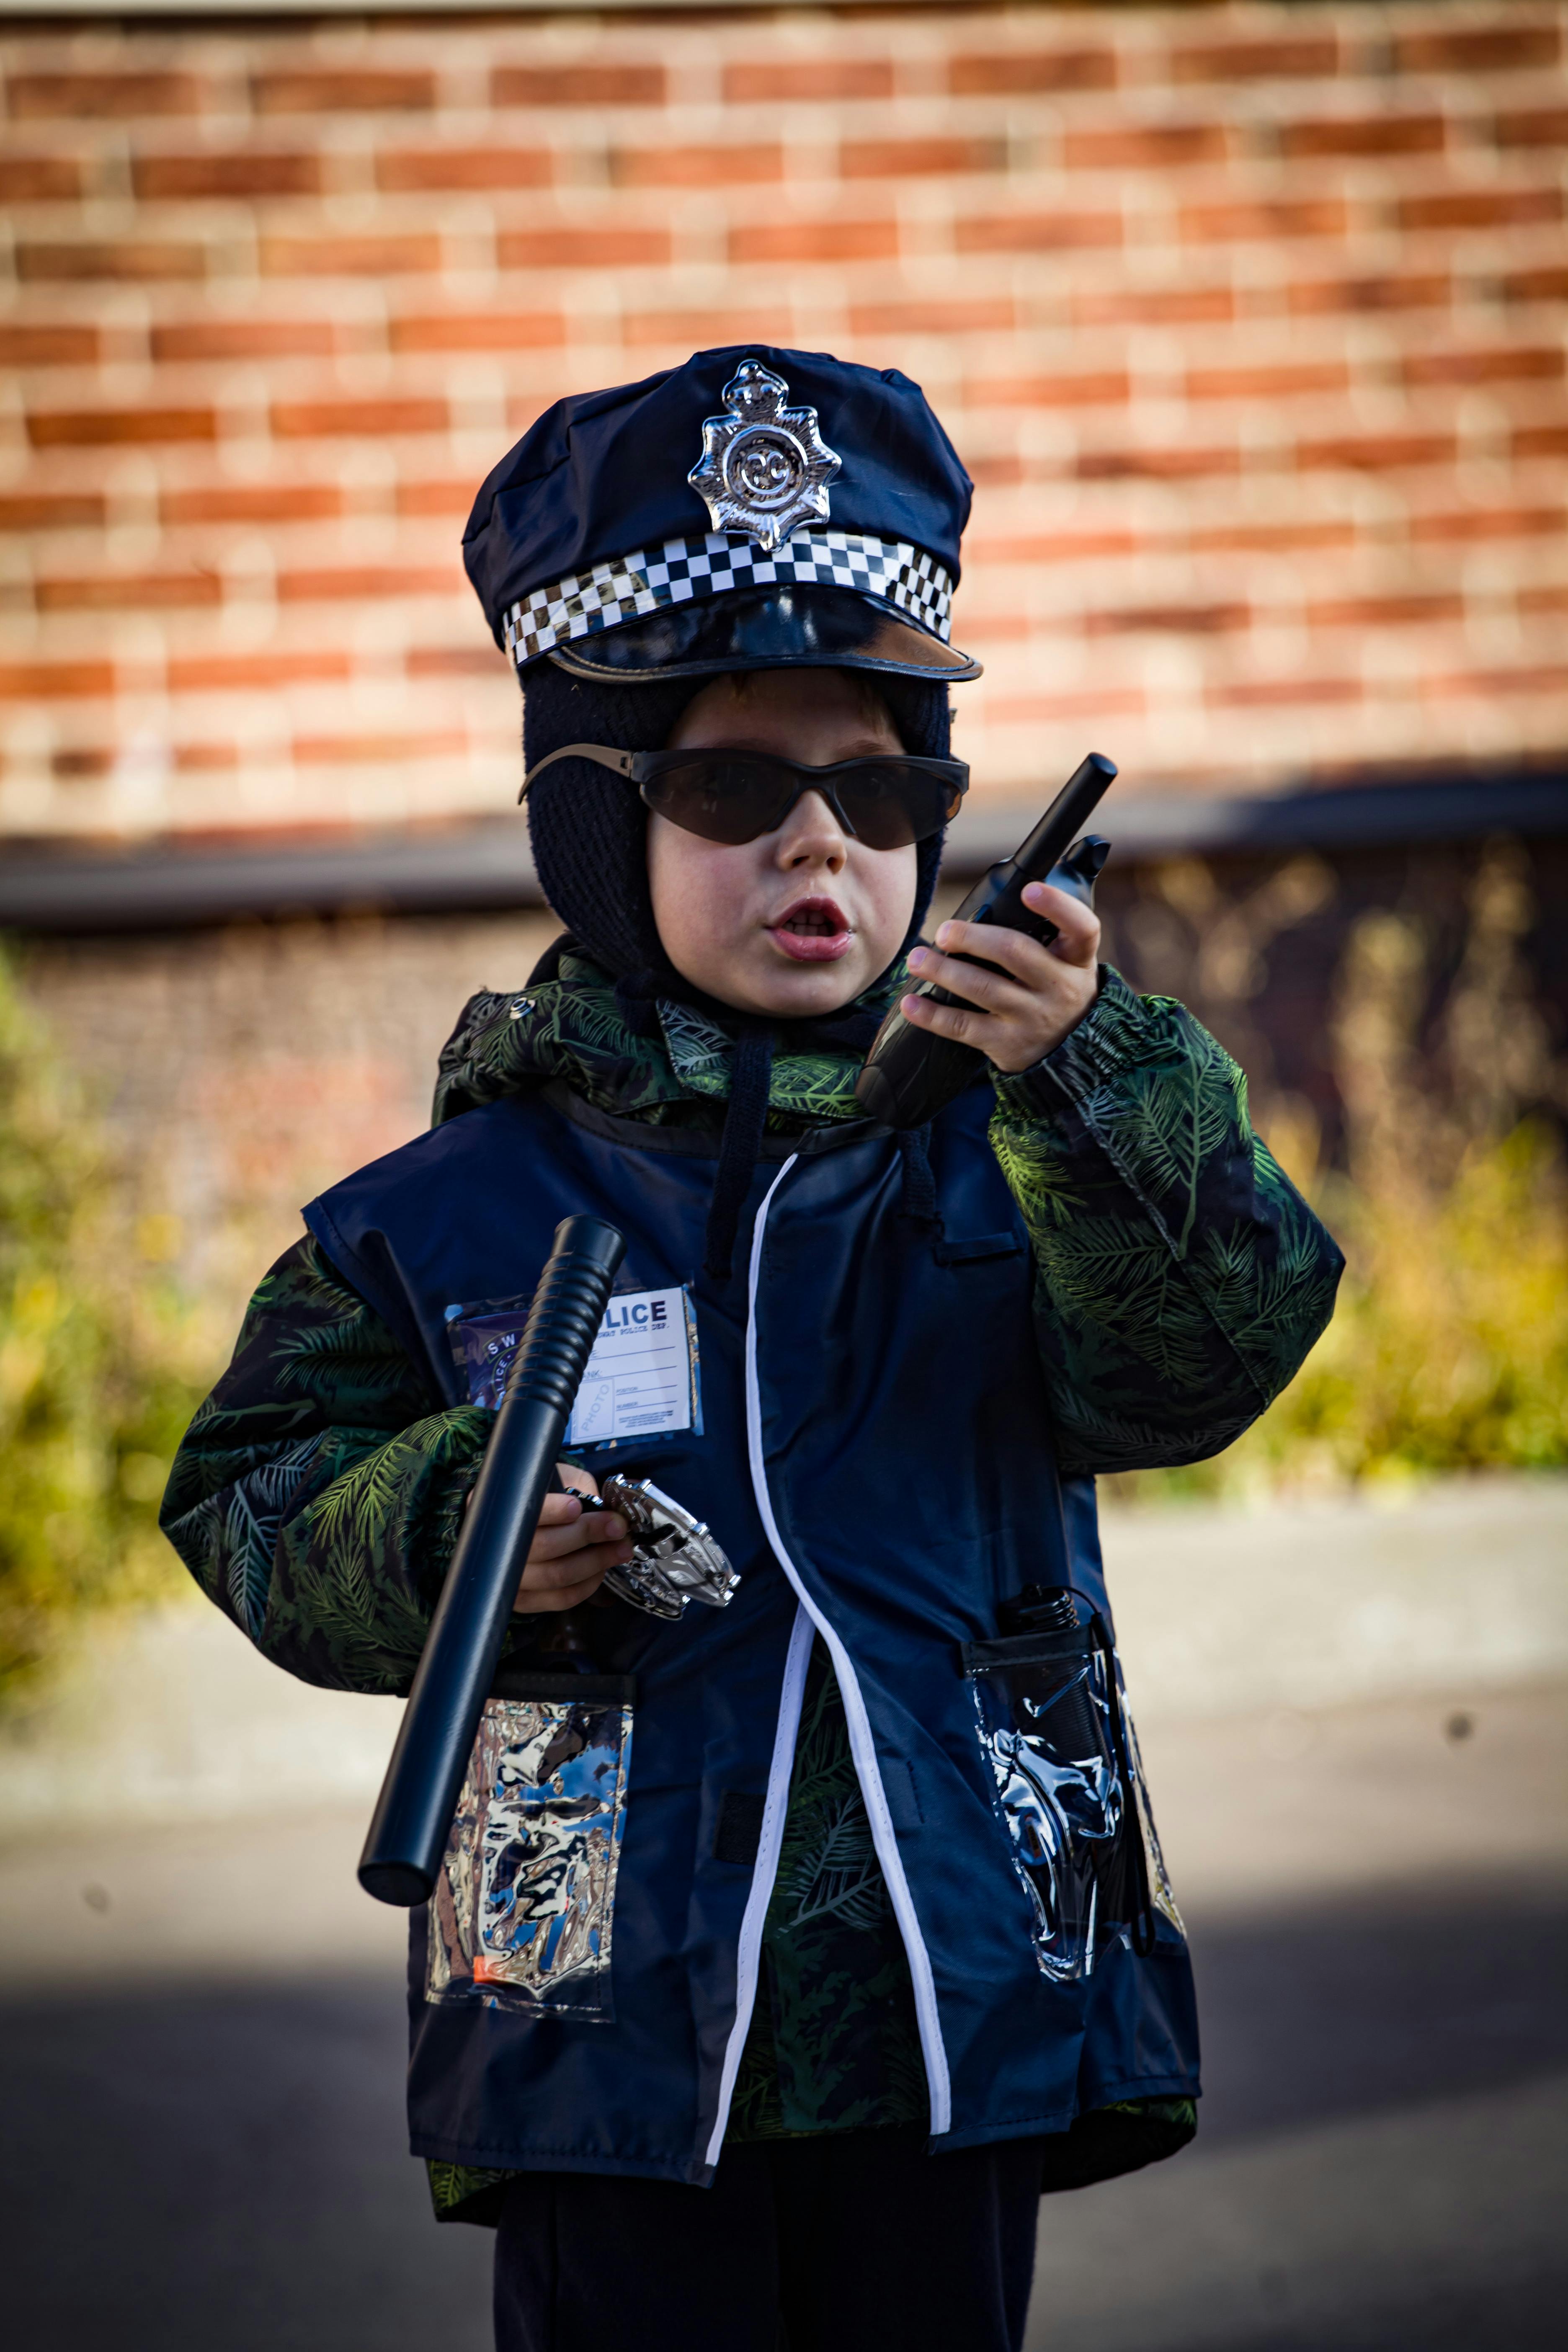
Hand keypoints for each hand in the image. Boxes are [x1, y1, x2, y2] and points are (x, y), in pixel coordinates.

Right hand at [511, 1465, 632, 1614]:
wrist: (511, 1530)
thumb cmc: (540, 1500)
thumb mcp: (555, 1479)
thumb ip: (575, 1487)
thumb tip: (601, 1506)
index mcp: (504, 1512)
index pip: (527, 1513)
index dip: (553, 1511)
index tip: (576, 1507)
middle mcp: (501, 1549)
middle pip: (546, 1546)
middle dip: (588, 1535)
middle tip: (618, 1528)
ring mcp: (513, 1580)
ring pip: (557, 1575)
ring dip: (596, 1562)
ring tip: (621, 1549)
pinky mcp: (526, 1601)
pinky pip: (561, 1598)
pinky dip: (586, 1585)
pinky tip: (601, 1570)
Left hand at [901, 882, 1099, 1074]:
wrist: (1071, 1048)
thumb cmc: (1056, 987)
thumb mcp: (1070, 959)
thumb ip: (1050, 927)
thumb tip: (1019, 883)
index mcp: (1076, 958)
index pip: (1082, 928)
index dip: (1057, 906)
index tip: (1029, 889)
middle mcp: (1059, 987)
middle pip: (1015, 953)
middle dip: (973, 938)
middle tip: (944, 931)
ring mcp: (1033, 1017)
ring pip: (983, 988)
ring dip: (944, 971)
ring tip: (917, 958)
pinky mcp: (1008, 1043)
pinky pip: (964, 1027)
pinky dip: (932, 1015)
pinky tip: (911, 1002)